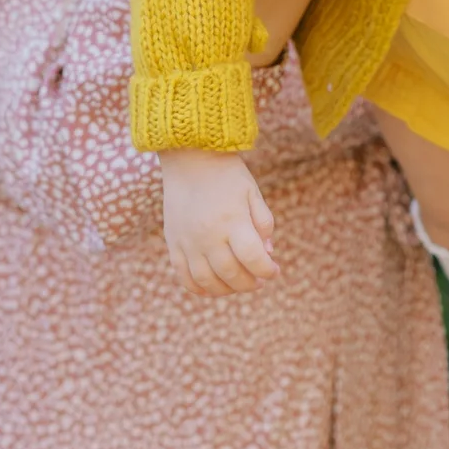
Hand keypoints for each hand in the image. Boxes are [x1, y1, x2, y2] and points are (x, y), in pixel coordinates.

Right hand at [161, 149, 278, 297]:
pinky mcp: (174, 244)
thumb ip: (263, 223)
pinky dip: (200, 288)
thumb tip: (267, 254)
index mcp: (232, 220)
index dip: (267, 270)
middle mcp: (208, 234)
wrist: (190, 157)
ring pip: (208, 281)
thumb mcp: (252, 192)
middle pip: (232, 274)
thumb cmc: (226, 174)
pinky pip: (185, 278)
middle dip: (250, 283)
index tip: (274, 271)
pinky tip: (214, 286)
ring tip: (238, 283)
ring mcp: (188, 242)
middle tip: (259, 280)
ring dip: (227, 290)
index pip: (253, 258)